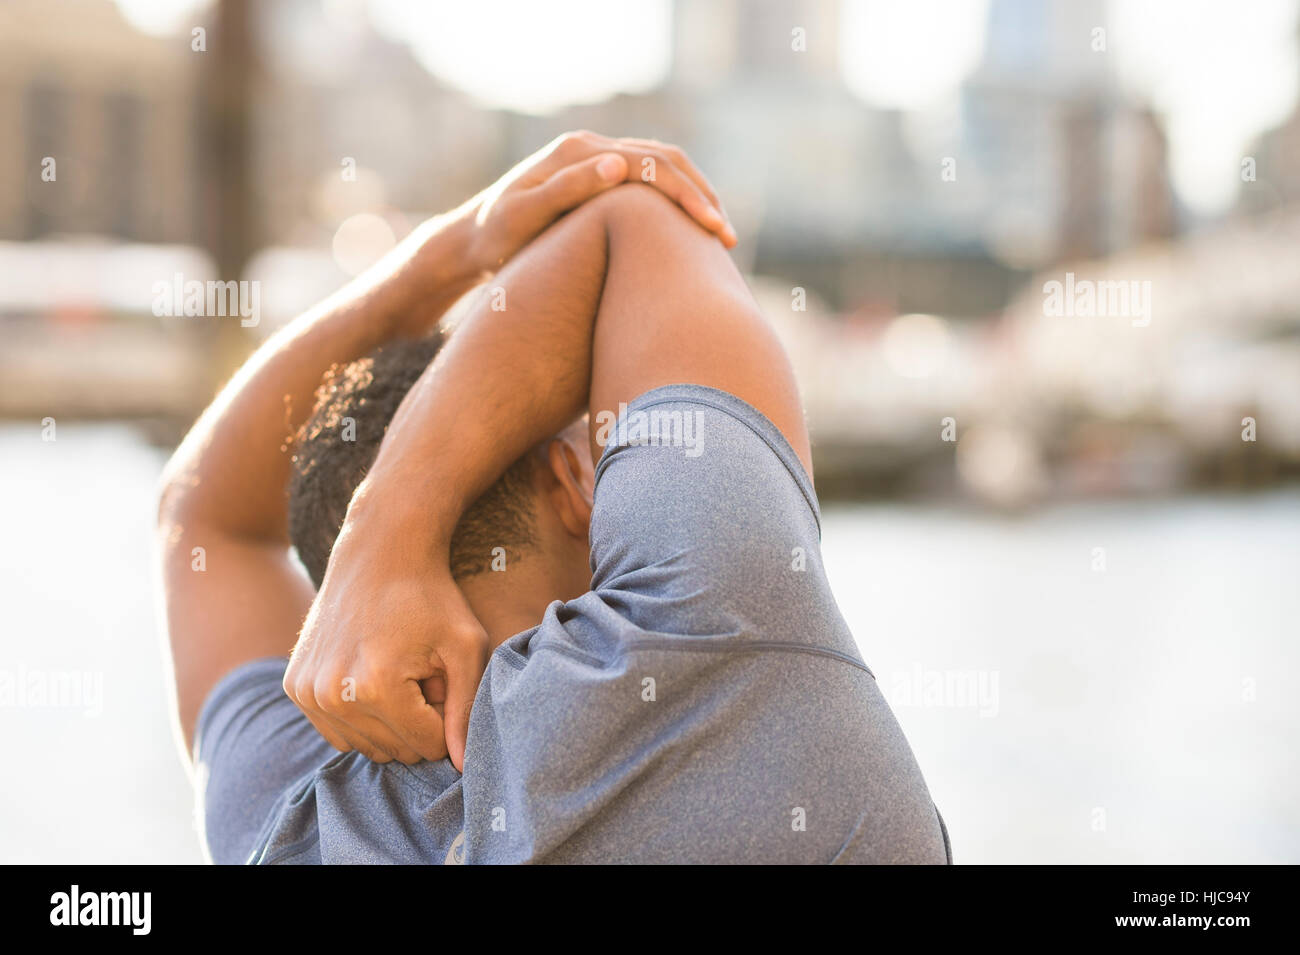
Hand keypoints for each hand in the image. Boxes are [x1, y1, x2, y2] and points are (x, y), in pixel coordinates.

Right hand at [284, 517, 486, 769]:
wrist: (380, 552)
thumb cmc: (432, 597)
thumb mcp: (465, 646)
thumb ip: (465, 709)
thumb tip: (461, 767)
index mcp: (377, 686)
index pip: (427, 746)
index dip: (447, 719)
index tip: (444, 681)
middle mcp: (334, 694)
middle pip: (395, 751)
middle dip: (418, 722)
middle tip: (423, 676)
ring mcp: (308, 692)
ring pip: (366, 748)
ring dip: (390, 723)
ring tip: (399, 675)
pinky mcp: (295, 687)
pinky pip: (337, 732)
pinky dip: (360, 717)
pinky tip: (372, 677)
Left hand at [462, 130, 735, 273]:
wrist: (470, 240)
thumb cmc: (494, 238)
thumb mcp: (524, 216)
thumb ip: (569, 190)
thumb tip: (619, 165)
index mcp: (578, 154)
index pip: (650, 166)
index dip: (687, 196)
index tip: (713, 229)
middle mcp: (589, 149)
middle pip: (664, 161)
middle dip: (701, 196)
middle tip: (726, 237)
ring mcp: (593, 161)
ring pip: (661, 167)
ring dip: (694, 196)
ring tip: (719, 234)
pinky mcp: (595, 179)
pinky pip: (647, 181)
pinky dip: (676, 200)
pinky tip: (690, 229)